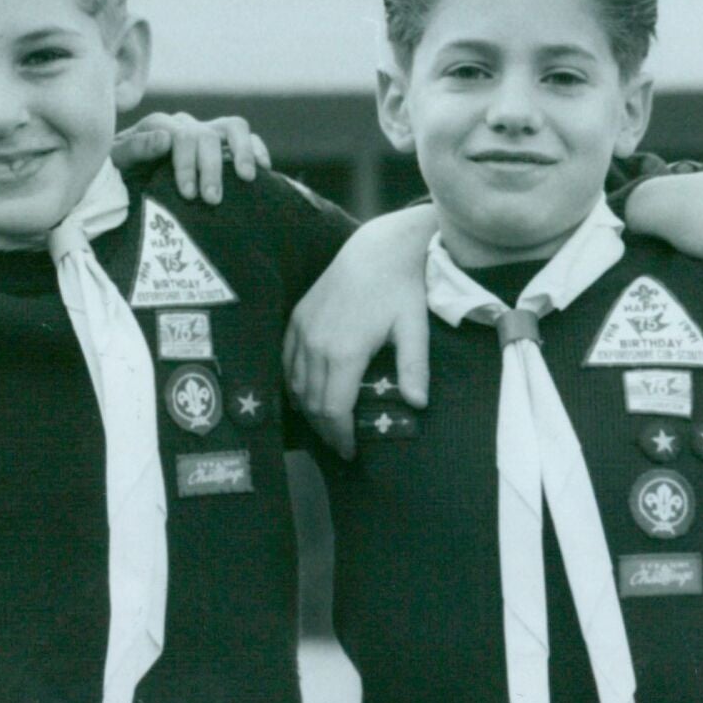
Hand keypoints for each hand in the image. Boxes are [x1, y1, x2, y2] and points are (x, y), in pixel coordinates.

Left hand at [113, 113, 270, 202]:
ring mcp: (207, 133)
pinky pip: (246, 137)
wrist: (125, 182)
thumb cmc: (117, 174)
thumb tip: (165, 139)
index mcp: (157, 127)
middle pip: (206, 136)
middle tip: (212, 200)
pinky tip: (263, 170)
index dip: (185, 164)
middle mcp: (185, 126)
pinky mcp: (223, 145)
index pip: (178, 135)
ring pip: (233, 127)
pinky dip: (256, 149)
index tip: (188, 193)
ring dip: (241, 152)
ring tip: (246, 178)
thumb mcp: (115, 163)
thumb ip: (134, 149)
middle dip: (211, 168)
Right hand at [284, 206, 438, 457]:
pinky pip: (286, 363)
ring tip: (328, 425)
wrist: (378, 249)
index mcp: (345, 351)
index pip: (333, 410)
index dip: (340, 437)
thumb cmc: (401, 288)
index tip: (351, 453)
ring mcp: (302, 330)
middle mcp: (316, 344)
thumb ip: (413, 367)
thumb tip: (417, 404)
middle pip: (312, 404)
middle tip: (341, 446)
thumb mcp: (414, 328)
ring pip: (296, 386)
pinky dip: (294, 385)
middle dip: (326, 430)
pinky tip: (307, 396)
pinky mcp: (296, 319)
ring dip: (309, 411)